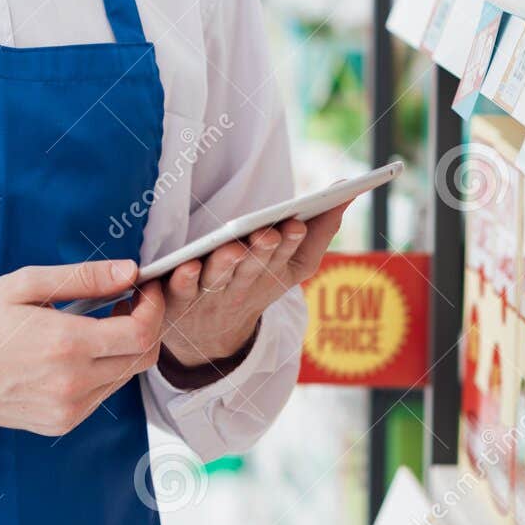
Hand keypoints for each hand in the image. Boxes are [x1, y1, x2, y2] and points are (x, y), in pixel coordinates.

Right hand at [0, 259, 164, 435]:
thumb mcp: (25, 284)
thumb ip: (84, 278)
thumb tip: (129, 271)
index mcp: (64, 344)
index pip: (141, 334)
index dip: (153, 308)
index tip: (145, 289)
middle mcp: (71, 384)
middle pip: (142, 359)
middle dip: (145, 326)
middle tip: (125, 302)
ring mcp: (67, 410)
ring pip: (124, 377)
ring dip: (123, 349)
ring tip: (96, 323)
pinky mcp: (61, 423)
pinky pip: (101, 395)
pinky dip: (102, 370)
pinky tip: (76, 352)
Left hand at [157, 201, 353, 372]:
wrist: (209, 334)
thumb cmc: (254, 283)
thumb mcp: (292, 264)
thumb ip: (319, 231)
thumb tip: (346, 190)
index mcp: (270, 274)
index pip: (283, 257)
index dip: (289, 242)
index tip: (295, 225)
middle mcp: (241, 285)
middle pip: (253, 267)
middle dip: (263, 251)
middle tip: (267, 234)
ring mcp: (209, 294)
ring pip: (219, 278)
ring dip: (226, 264)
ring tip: (232, 248)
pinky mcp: (178, 299)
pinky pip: (180, 289)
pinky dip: (184, 279)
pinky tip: (187, 265)